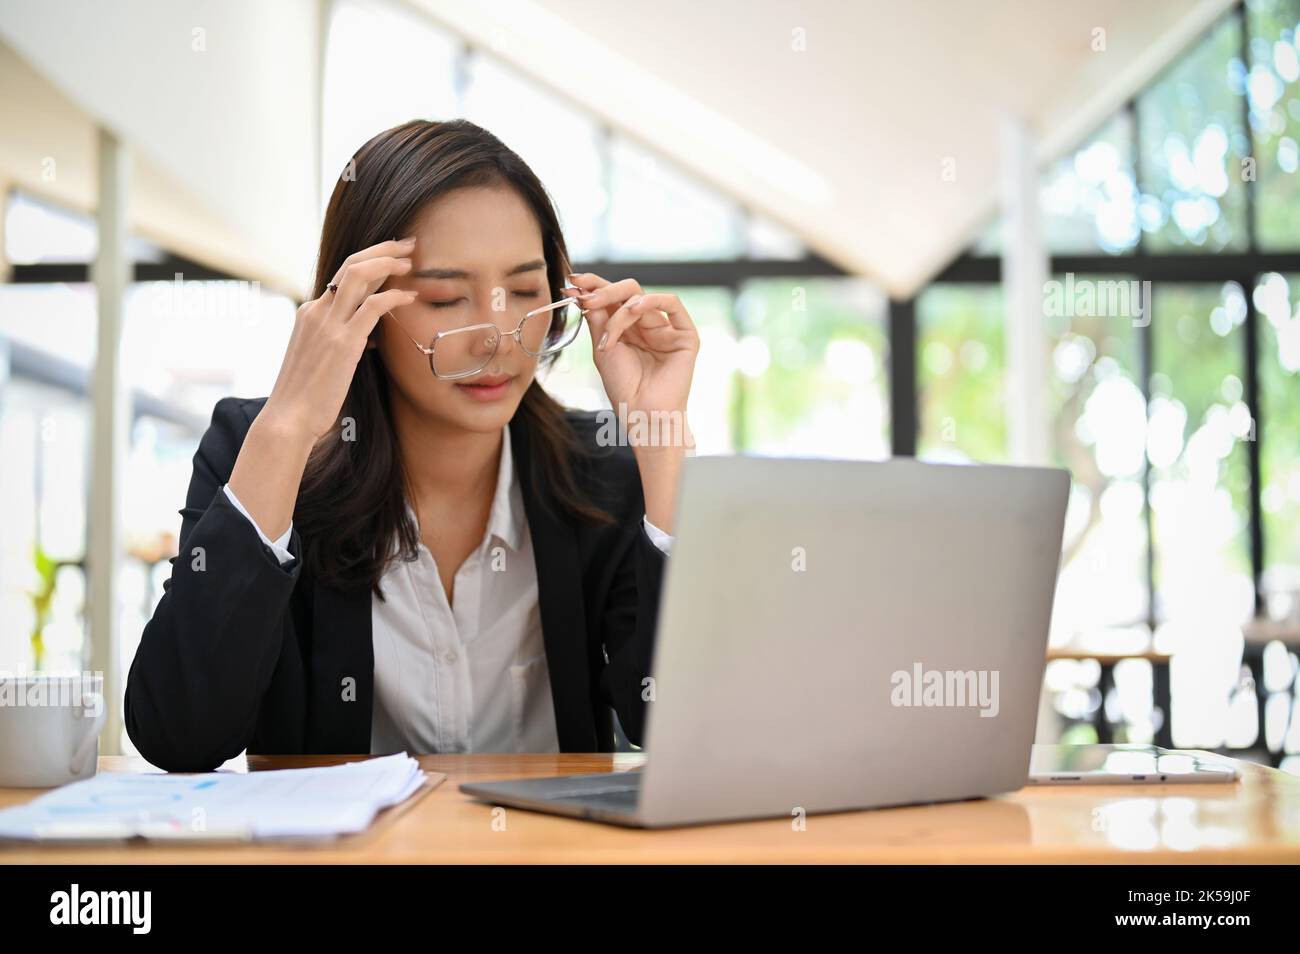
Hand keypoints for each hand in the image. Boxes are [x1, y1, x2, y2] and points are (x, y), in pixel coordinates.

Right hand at [263, 238, 418, 441]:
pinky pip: (373, 306)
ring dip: (388, 263)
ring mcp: (329, 324)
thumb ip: (340, 340)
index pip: (342, 274)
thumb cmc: (306, 395)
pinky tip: (410, 297)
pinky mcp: (343, 342)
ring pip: (359, 275)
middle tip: (407, 244)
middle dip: (382, 249)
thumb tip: (366, 336)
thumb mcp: (320, 358)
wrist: (288, 417)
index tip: (392, 254)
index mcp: (309, 313)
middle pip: (350, 264)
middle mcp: (316, 311)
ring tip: (411, 262)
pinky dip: (394, 296)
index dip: (370, 260)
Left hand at [565, 273, 699, 444]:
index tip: (571, 282)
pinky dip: (651, 301)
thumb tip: (582, 290)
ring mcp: (666, 328)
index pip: (612, 297)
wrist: (642, 413)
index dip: (593, 286)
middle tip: (584, 299)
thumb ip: (598, 318)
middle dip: (603, 291)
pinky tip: (634, 309)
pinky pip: (672, 304)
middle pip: (627, 291)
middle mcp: (647, 324)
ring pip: (642, 298)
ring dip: (620, 308)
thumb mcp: (603, 347)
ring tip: (608, 329)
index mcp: (628, 328)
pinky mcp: (685, 335)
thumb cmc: (623, 387)